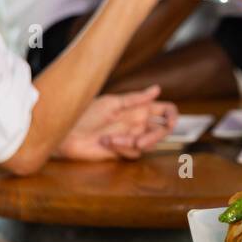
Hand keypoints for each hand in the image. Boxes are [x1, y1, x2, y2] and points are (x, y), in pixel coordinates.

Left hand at [55, 85, 178, 160]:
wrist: (69, 133)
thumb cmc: (87, 114)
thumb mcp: (113, 102)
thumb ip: (136, 99)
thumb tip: (157, 89)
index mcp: (139, 109)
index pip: (165, 111)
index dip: (172, 116)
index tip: (171, 122)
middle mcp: (139, 124)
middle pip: (162, 131)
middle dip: (155, 137)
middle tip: (142, 142)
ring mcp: (133, 138)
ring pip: (149, 144)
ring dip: (132, 143)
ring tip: (112, 139)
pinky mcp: (124, 152)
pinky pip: (134, 153)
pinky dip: (122, 147)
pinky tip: (107, 142)